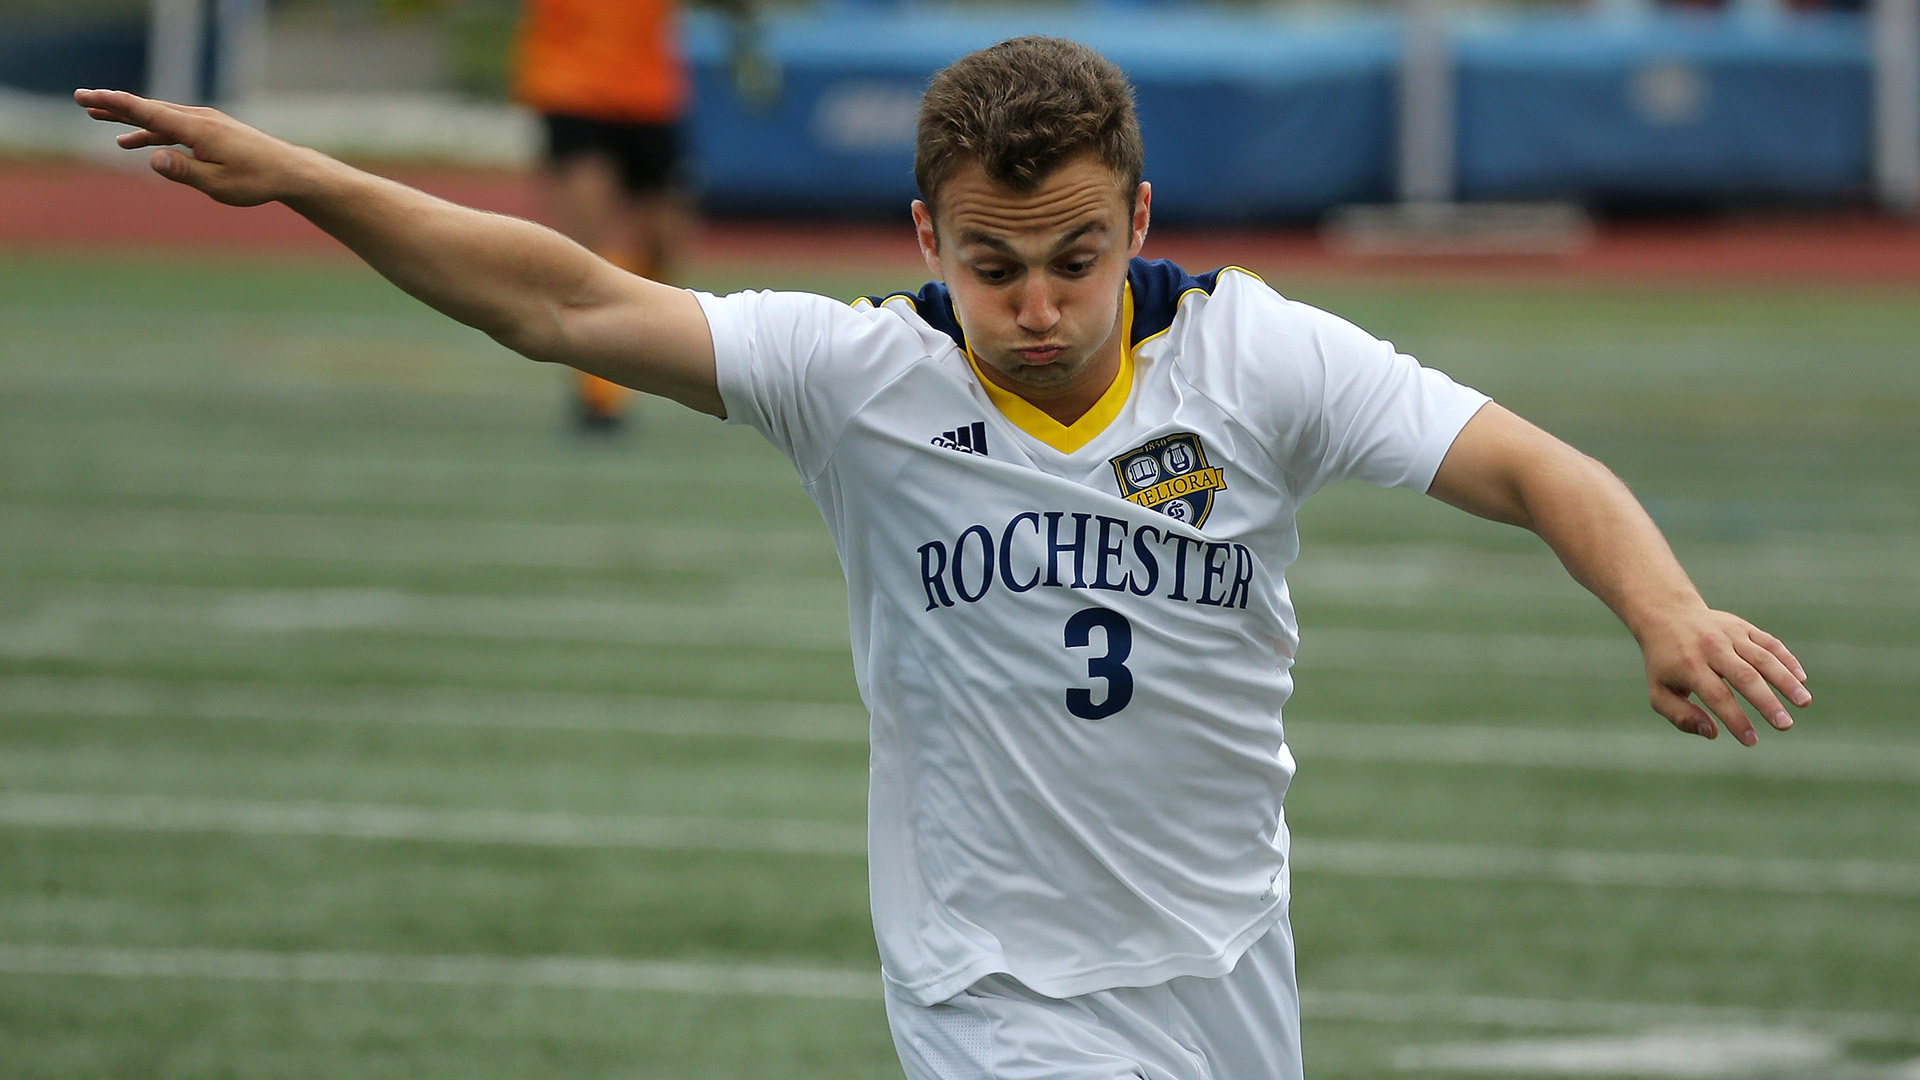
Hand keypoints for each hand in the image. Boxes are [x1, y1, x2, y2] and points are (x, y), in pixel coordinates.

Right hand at [73, 89, 301, 206]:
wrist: (288, 171)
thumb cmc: (256, 181)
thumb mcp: (218, 184)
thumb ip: (183, 170)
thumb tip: (152, 157)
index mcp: (198, 129)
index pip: (148, 111)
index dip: (114, 104)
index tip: (89, 97)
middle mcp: (199, 119)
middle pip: (148, 109)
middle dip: (114, 106)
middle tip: (81, 100)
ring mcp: (205, 123)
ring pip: (159, 117)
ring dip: (129, 119)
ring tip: (97, 118)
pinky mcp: (211, 131)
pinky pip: (174, 128)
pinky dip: (152, 132)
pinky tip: (134, 144)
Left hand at [1637, 606, 1809, 745]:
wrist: (1667, 615)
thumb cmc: (1665, 663)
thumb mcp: (1659, 691)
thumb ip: (1680, 716)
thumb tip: (1712, 733)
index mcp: (1689, 666)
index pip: (1717, 696)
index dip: (1735, 719)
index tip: (1751, 740)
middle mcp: (1711, 648)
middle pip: (1744, 676)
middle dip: (1767, 702)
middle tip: (1785, 725)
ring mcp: (1729, 635)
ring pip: (1763, 658)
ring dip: (1786, 681)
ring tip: (1803, 702)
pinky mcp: (1743, 627)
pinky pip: (1769, 643)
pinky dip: (1787, 659)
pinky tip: (1801, 679)